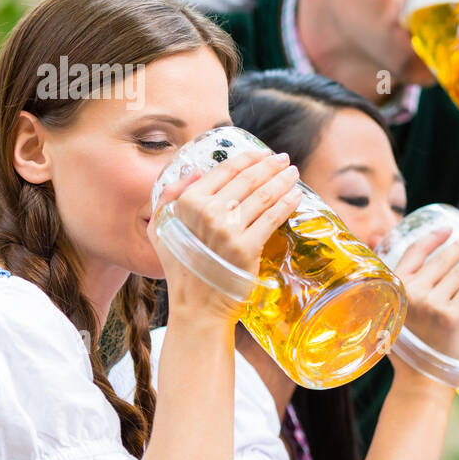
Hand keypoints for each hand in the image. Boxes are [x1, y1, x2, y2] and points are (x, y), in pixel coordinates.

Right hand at [149, 149, 301, 322]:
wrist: (197, 306)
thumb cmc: (182, 267)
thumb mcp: (162, 228)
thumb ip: (170, 195)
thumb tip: (194, 169)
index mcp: (187, 203)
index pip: (226, 170)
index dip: (249, 158)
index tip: (264, 154)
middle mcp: (207, 212)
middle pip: (249, 179)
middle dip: (271, 166)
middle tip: (284, 160)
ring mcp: (228, 230)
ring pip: (264, 195)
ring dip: (283, 180)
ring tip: (294, 174)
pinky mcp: (247, 247)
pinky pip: (273, 217)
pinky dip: (288, 203)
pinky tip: (297, 195)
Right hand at [390, 229, 458, 364]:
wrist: (420, 381)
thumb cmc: (410, 351)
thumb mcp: (396, 315)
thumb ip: (403, 293)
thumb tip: (420, 271)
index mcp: (394, 289)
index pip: (414, 253)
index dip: (433, 238)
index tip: (448, 228)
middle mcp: (410, 293)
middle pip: (441, 260)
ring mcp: (431, 304)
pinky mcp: (451, 316)